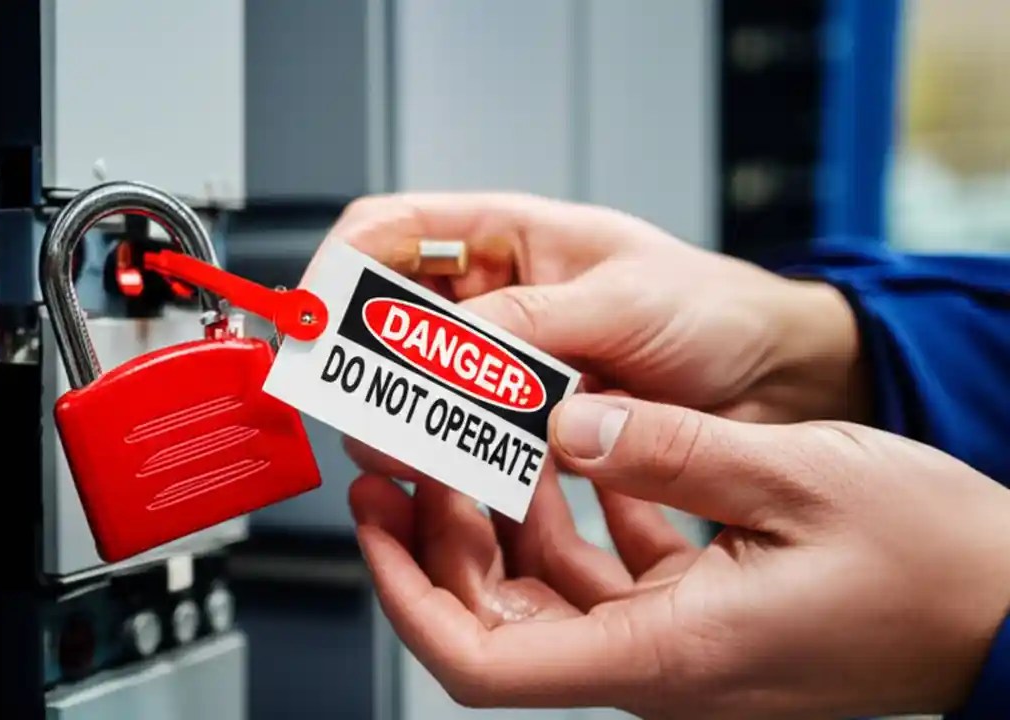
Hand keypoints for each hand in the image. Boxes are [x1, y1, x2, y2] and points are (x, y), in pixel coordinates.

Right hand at [313, 192, 866, 423]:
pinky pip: (465, 440)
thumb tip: (445, 344)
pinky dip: (457, 462)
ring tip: (416, 455)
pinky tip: (466, 480)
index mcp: (502, 237)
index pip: (384, 233)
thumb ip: (534, 321)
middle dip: (364, 369)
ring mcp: (502, 364)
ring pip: (417, 390)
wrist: (774, 379)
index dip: (335, 273)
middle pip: (384, 324)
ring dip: (409, 424)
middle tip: (362, 412)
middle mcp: (491, 299)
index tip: (313, 324)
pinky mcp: (522, 421)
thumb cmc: (712, 308)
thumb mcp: (624, 299)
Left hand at [348, 395, 1009, 718]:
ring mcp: (678, 644)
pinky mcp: (704, 617)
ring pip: (548, 590)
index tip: (372, 521)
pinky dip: (581, 516)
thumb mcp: (795, 480)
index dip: (405, 592)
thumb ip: (665, 448)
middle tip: (417, 451)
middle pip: (497, 615)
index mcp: (662, 652)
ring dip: (508, 517)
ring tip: (487, 437)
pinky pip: (610, 572)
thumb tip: (563, 423)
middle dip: (443, 535)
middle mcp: (656, 662)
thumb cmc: (933, 563)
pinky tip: (585, 455)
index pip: (479, 657)